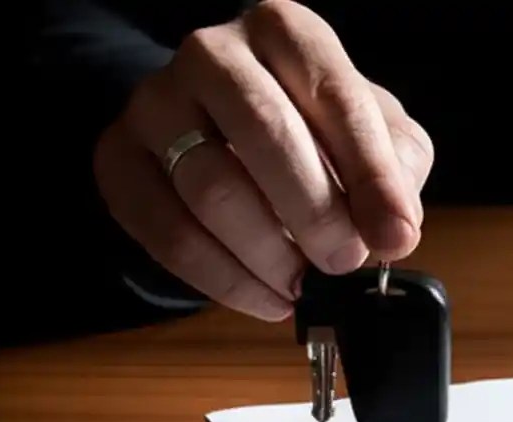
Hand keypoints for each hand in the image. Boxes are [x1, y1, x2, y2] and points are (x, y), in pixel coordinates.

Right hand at [93, 0, 432, 320]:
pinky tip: (267, 297)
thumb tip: (392, 232)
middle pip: (263, 130)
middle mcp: (213, 53)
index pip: (334, 95)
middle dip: (315, 211)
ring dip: (269, 253)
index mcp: (286, 33)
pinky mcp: (117, 158)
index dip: (371, 175)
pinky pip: (167, 233)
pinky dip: (226, 280)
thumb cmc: (318, 134)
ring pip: (210, 188)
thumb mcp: (376, 136)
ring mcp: (154, 102)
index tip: (395, 235)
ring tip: (305, 284)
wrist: (226, 134)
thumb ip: (395, 172)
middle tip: (344, 261)